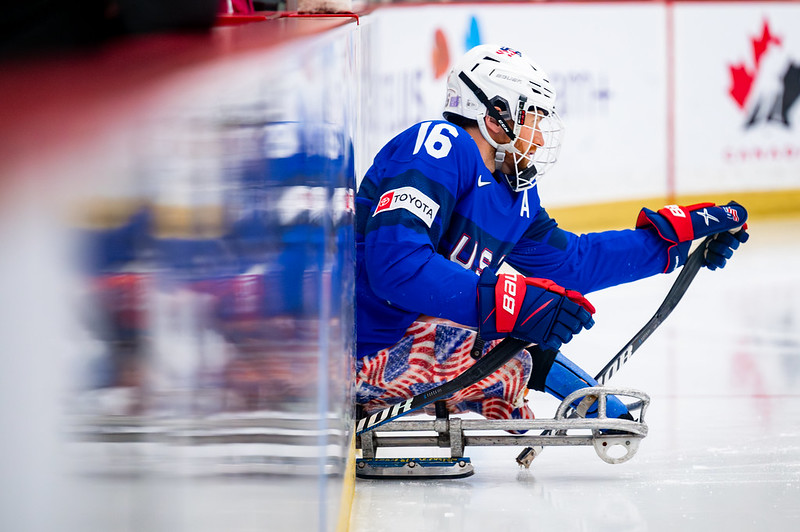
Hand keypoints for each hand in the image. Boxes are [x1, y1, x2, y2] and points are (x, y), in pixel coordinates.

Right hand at [477, 270, 594, 350]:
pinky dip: (556, 343)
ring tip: (560, 334)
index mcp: (558, 300)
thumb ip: (558, 293)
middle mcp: (556, 313)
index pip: (579, 311)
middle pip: (575, 324)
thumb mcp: (542, 287)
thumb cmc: (520, 293)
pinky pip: (555, 343)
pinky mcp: (540, 336)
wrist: (503, 303)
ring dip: (566, 335)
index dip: (586, 317)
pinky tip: (553, 340)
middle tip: (573, 328)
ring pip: (567, 335)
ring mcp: (548, 325)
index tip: (588, 321)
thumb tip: (571, 297)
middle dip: (575, 327)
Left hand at [636, 201, 747, 271]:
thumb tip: (742, 215)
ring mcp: (703, 244)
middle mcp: (709, 231)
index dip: (739, 232)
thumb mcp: (702, 222)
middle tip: (714, 244)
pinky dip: (715, 263)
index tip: (741, 237)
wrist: (659, 246)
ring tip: (708, 254)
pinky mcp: (698, 257)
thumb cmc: (677, 231)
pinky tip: (709, 262)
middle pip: (731, 241)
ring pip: (724, 252)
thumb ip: (723, 218)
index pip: (734, 226)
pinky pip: (715, 262)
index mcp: (710, 219)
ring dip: (721, 255)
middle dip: (726, 244)